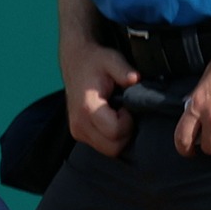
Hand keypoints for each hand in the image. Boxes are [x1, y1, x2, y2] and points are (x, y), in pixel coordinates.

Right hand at [61, 40, 139, 157]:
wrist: (75, 61)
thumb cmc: (94, 61)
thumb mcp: (111, 59)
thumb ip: (124, 70)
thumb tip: (136, 79)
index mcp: (87, 108)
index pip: (115, 132)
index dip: (128, 122)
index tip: (127, 107)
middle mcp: (79, 124)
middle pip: (113, 148)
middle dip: (126, 133)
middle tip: (125, 112)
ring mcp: (78, 131)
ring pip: (109, 150)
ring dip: (119, 136)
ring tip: (117, 114)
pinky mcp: (79, 134)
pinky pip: (103, 146)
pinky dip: (111, 137)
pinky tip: (111, 118)